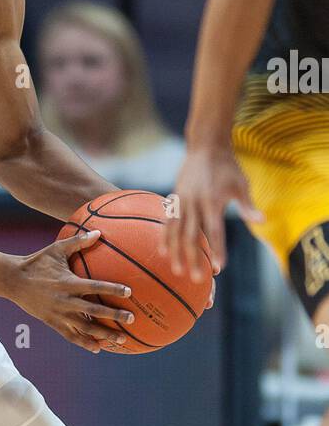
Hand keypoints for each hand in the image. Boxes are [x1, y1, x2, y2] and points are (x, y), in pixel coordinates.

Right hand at [10, 230, 135, 352]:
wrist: (13, 280)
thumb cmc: (37, 262)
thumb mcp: (56, 249)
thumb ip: (78, 242)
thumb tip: (99, 232)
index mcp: (68, 282)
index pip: (95, 287)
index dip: (113, 289)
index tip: (129, 292)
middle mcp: (65, 300)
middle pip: (94, 311)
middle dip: (114, 316)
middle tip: (132, 319)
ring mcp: (59, 314)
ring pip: (85, 328)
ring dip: (104, 334)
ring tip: (121, 339)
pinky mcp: (52, 322)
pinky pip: (71, 336)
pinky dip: (85, 343)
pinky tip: (98, 348)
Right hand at [162, 145, 262, 277]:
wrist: (205, 147)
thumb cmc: (228, 167)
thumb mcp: (241, 184)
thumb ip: (247, 205)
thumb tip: (261, 220)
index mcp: (212, 201)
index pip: (215, 231)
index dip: (217, 250)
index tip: (218, 268)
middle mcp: (194, 203)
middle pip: (192, 236)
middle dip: (194, 258)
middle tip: (196, 279)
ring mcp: (182, 201)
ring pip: (176, 231)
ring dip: (176, 252)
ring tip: (177, 270)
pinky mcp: (174, 199)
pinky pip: (167, 221)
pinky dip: (165, 237)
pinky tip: (163, 251)